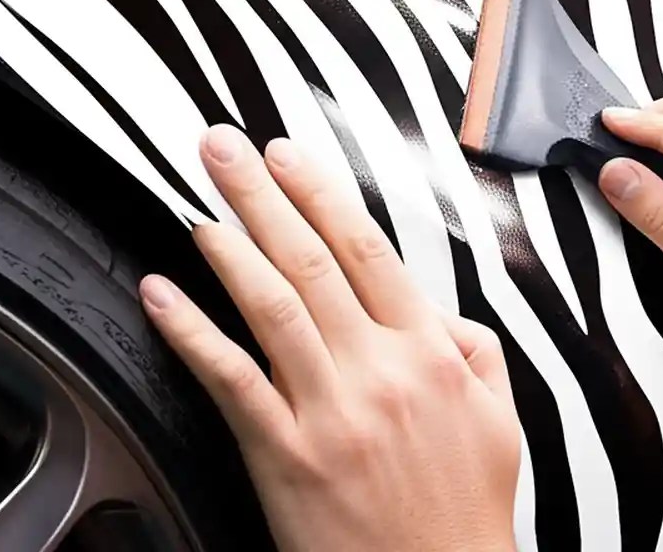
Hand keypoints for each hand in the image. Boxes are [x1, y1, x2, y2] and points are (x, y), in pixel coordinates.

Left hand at [138, 126, 520, 551]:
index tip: (291, 156)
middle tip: (225, 148)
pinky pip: (232, 380)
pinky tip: (162, 295)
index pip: (368, 250)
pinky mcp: (286, 455)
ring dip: (229, 244)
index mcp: (429, 355)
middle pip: (313, 260)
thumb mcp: (500, 420)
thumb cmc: (463, 514)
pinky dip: (191, 331)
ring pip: (273, 305)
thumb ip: (474, 350)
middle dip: (263, 193)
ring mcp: (330, 411)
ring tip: (198, 201)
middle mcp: (378, 372)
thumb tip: (439, 309)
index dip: (322, 194)